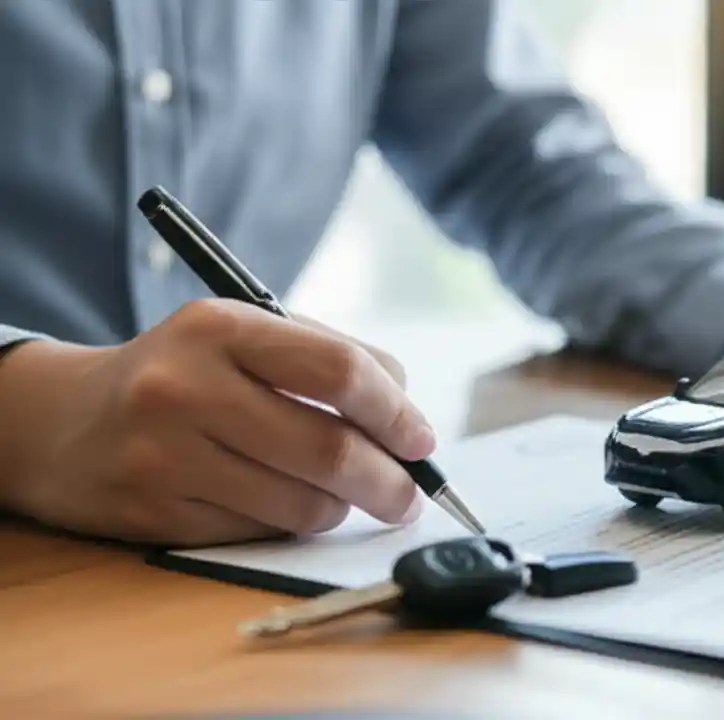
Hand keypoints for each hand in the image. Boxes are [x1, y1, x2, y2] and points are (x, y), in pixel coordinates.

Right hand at [0, 300, 432, 545]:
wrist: (60, 422)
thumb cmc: (182, 374)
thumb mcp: (242, 338)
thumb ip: (328, 361)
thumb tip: (408, 420)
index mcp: (221, 326)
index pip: (339, 370)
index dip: (396, 412)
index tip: (422, 441)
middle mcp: (186, 387)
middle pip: (329, 448)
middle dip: (389, 480)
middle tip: (409, 494)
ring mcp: (164, 455)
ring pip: (302, 504)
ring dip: (341, 507)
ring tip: (342, 496)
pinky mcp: (154, 513)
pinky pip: (260, 533)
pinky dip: (292, 526)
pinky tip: (284, 506)